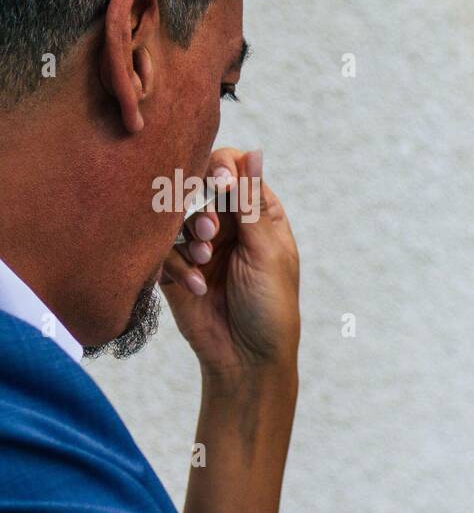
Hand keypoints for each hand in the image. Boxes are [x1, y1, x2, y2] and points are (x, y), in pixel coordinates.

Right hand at [161, 148, 299, 384]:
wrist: (248, 359)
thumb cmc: (271, 306)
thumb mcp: (266, 251)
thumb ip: (250, 203)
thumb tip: (253, 152)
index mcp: (259, 217)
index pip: (236, 172)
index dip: (224, 169)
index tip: (220, 181)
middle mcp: (229, 227)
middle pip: (201, 190)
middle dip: (205, 207)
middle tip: (212, 229)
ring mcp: (202, 248)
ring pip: (178, 219)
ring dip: (191, 237)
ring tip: (205, 259)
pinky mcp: (177, 271)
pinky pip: (163, 252)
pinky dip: (178, 266)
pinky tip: (196, 287)